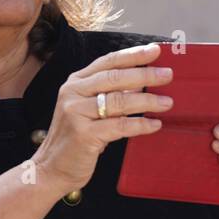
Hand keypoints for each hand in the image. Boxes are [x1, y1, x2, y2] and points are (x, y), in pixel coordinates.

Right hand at [32, 43, 171, 195]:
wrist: (51, 168)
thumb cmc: (75, 139)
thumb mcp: (89, 110)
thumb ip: (110, 95)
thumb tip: (141, 82)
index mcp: (75, 82)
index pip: (108, 62)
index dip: (133, 55)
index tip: (155, 50)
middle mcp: (73, 93)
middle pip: (115, 78)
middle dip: (144, 74)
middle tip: (167, 74)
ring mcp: (76, 113)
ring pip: (119, 101)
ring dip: (147, 101)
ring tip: (167, 102)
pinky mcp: (84, 134)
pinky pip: (120, 126)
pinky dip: (140, 125)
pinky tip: (155, 124)